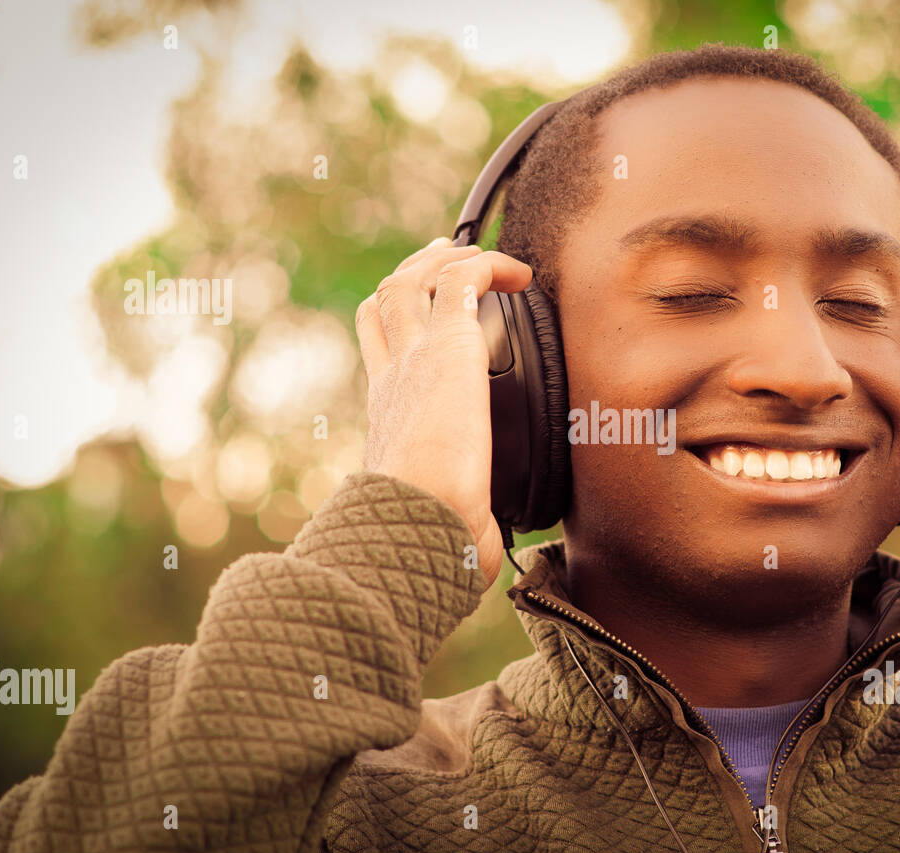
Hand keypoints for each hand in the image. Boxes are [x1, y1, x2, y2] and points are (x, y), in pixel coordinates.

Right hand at [355, 237, 533, 589]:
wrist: (420, 522)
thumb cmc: (432, 533)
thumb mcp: (446, 511)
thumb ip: (467, 517)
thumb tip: (491, 548)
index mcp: (389, 410)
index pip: (380, 344)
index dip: (397, 314)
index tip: (427, 307)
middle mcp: (394, 376)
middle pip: (389, 299)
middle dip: (417, 271)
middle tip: (448, 257)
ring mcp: (416, 355)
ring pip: (416, 278)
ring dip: (451, 259)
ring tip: (488, 258)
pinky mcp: (450, 344)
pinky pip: (463, 276)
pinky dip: (490, 263)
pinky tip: (519, 274)